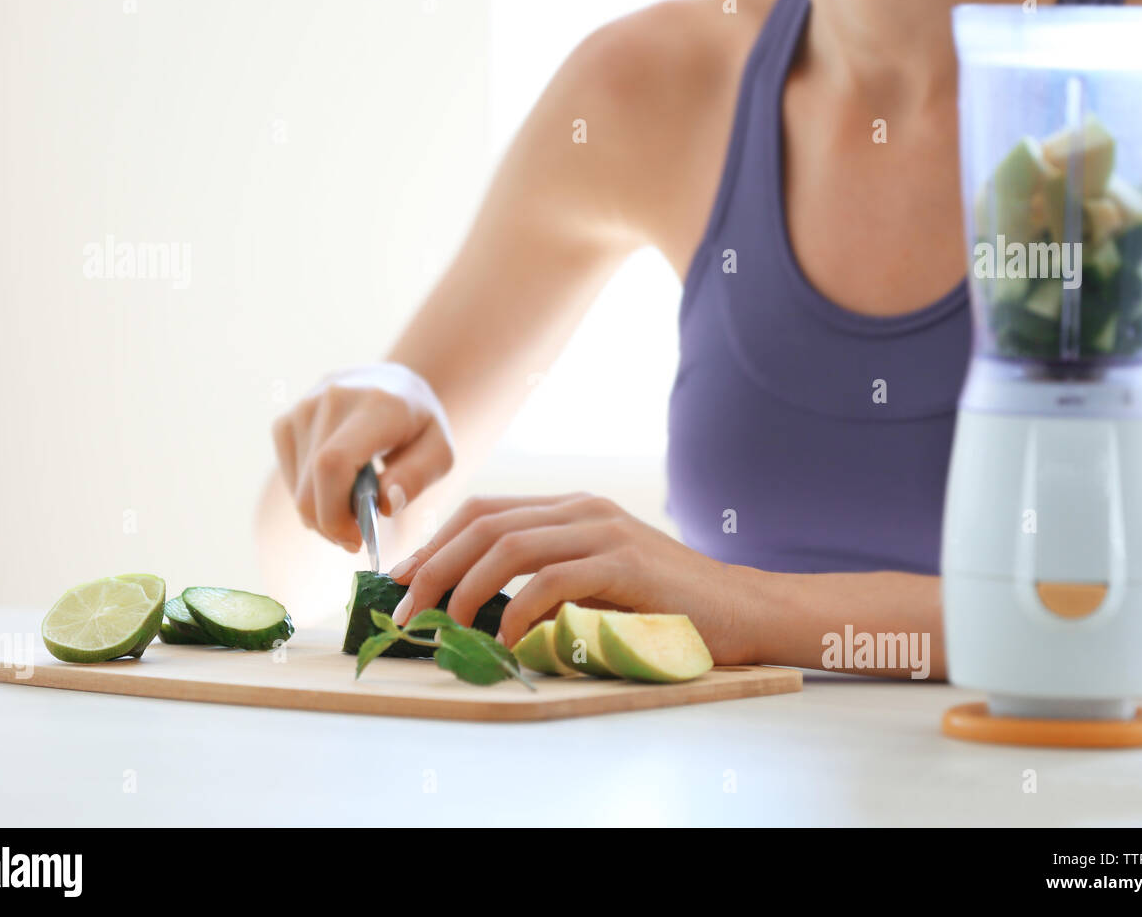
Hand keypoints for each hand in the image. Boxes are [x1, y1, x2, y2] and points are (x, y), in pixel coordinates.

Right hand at [271, 363, 453, 550]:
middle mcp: (333, 399)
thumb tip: (383, 505)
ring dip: (321, 513)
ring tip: (352, 507)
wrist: (392, 385)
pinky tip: (336, 489)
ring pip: (298, 486)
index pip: (334, 463)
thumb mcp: (440, 452)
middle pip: (312, 483)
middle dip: (330, 524)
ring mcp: (303, 408)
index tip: (355, 540)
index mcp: (377, 405)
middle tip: (355, 537)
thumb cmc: (419, 426)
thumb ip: (417, 477)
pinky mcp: (286, 421)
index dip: (335, 512)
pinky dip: (309, 496)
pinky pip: (289, 477)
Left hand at [388, 493, 756, 663]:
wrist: (739, 608)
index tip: (402, 580)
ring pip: (508, 545)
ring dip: (464, 586)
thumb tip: (482, 607)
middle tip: (405, 608)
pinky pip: (551, 578)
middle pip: (484, 524)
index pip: (485, 511)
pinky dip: (517, 607)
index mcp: (572, 508)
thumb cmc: (664, 602)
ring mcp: (603, 530)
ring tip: (444, 623)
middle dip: (434, 565)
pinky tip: (504, 634)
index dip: (436, 543)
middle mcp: (582, 509)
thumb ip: (549, 578)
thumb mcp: (597, 580)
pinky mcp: (623, 562)